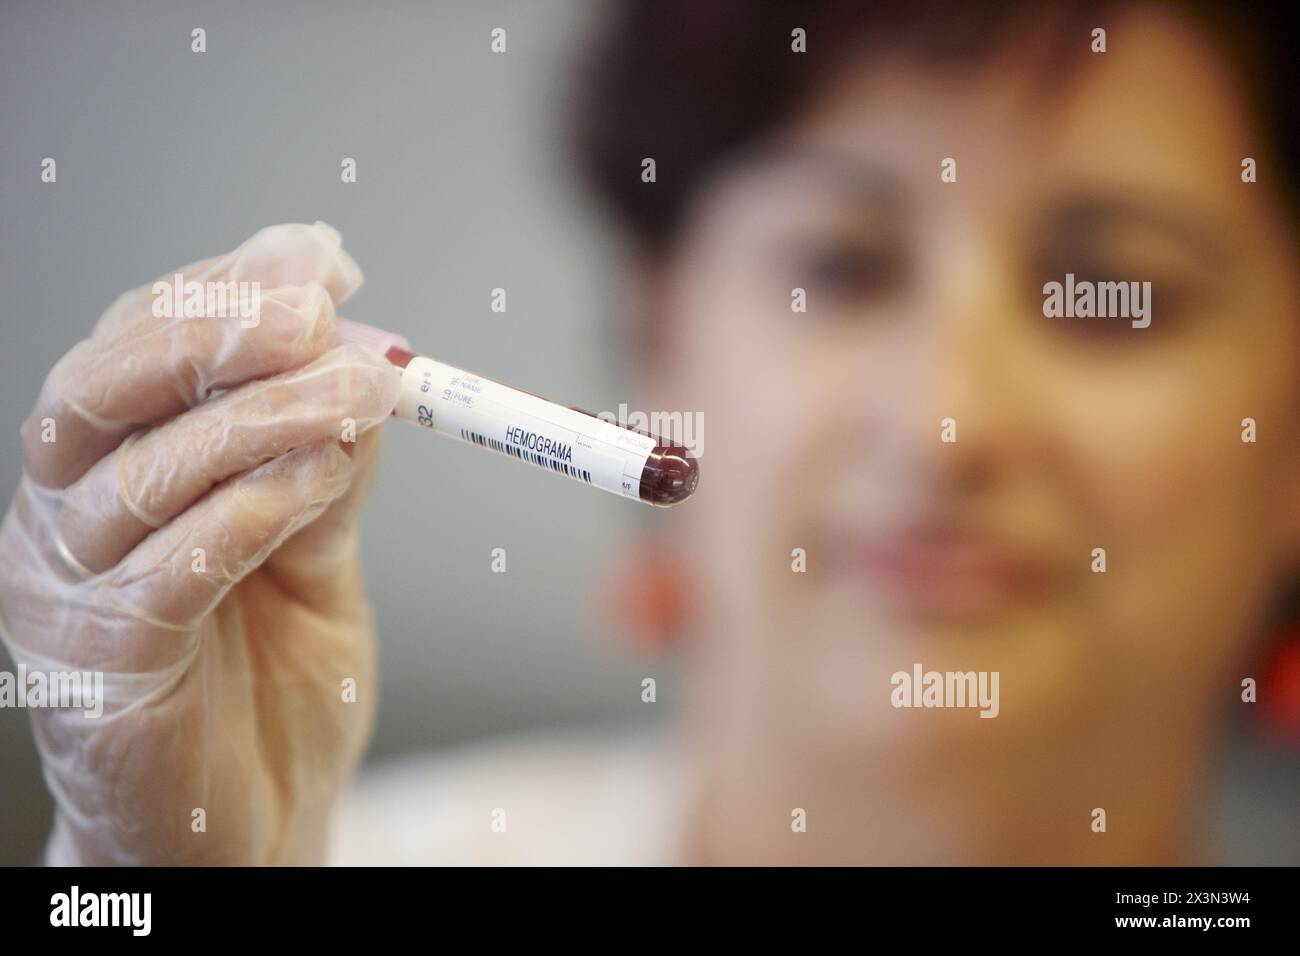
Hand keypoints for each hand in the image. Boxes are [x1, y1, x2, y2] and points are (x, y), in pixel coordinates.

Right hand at [0, 223, 399, 863]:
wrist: (254, 824)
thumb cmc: (273, 687)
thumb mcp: (315, 552)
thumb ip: (324, 469)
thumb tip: (364, 366)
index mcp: (109, 472)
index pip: (139, 346)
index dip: (225, 290)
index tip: (322, 258)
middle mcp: (62, 521)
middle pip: (100, 390)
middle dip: (215, 335)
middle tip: (319, 312)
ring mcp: (64, 597)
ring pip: (135, 473)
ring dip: (257, 420)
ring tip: (358, 395)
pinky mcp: (97, 671)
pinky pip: (164, 571)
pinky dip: (247, 511)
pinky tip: (320, 477)